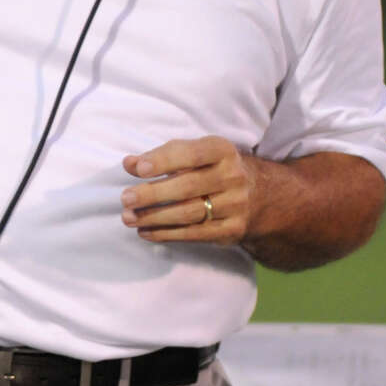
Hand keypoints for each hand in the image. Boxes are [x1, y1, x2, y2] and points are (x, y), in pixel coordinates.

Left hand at [120, 137, 257, 245]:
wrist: (259, 195)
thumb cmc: (212, 169)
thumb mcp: (195, 154)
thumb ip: (162, 156)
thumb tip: (129, 163)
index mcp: (223, 151)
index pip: (191, 154)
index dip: (164, 161)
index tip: (138, 169)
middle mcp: (233, 176)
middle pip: (188, 187)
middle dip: (153, 194)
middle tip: (126, 198)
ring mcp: (235, 205)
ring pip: (189, 213)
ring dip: (155, 217)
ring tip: (129, 218)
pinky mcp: (232, 229)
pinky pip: (194, 234)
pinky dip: (166, 234)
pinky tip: (145, 232)